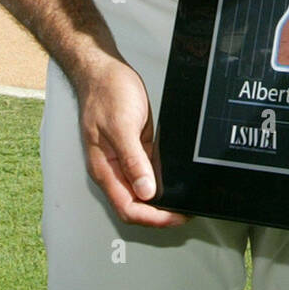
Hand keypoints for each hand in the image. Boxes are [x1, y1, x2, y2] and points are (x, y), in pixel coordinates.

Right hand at [74, 55, 187, 227]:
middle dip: (159, 214)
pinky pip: (148, 171)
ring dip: (162, 199)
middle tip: (185, 212)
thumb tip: (145, 191)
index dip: (152, 218)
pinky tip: (176, 179)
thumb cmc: (106, 94)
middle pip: (136, 205)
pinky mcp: (136, 147)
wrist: (103, 71)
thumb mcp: (121, 126)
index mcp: (105, 168)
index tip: (175, 217)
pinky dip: (161, 179)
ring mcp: (125, 158)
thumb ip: (132, 160)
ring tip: (185, 201)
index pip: (128, 207)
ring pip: (143, 191)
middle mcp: (114, 168)